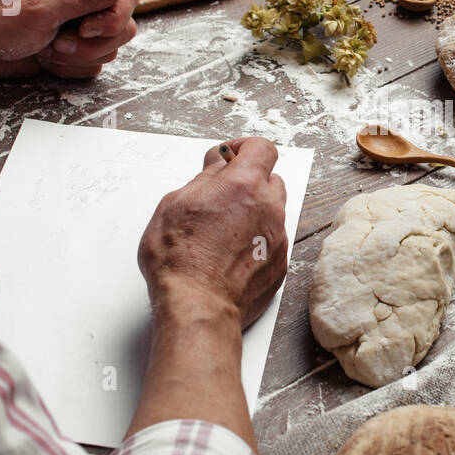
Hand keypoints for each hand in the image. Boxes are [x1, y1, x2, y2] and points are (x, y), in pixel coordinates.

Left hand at [0, 0, 138, 78]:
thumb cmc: (0, 19)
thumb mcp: (44, 5)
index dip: (115, 17)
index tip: (86, 28)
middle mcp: (85, 3)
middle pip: (124, 27)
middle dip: (94, 44)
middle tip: (60, 42)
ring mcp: (81, 28)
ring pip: (110, 50)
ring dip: (78, 57)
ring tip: (48, 49)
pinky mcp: (75, 50)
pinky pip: (93, 65)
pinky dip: (70, 68)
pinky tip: (47, 59)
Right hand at [137, 137, 288, 332]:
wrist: (198, 306)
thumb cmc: (180, 259)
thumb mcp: (175, 204)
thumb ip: (204, 178)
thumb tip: (217, 164)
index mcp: (244, 185)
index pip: (262, 148)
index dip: (244, 148)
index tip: (229, 156)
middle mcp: (269, 208)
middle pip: (270, 180)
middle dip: (248, 182)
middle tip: (221, 196)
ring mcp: (278, 237)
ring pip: (272, 212)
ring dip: (253, 213)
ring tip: (222, 230)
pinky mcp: (279, 264)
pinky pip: (272, 242)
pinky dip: (256, 242)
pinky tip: (230, 255)